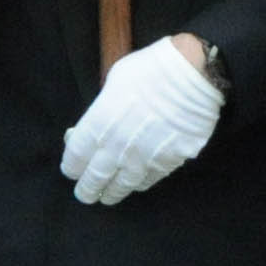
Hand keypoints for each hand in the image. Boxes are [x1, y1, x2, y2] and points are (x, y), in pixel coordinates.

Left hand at [59, 34, 224, 205]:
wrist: (193, 74)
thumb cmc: (150, 69)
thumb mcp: (115, 82)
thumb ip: (103, 109)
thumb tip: (98, 125)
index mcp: (98, 126)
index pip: (75, 158)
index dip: (72, 167)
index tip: (72, 170)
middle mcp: (117, 149)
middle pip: (95, 178)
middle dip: (87, 188)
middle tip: (85, 194)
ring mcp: (144, 159)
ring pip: (121, 185)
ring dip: (112, 193)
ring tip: (107, 196)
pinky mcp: (169, 162)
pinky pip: (148, 180)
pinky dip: (138, 183)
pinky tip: (135, 183)